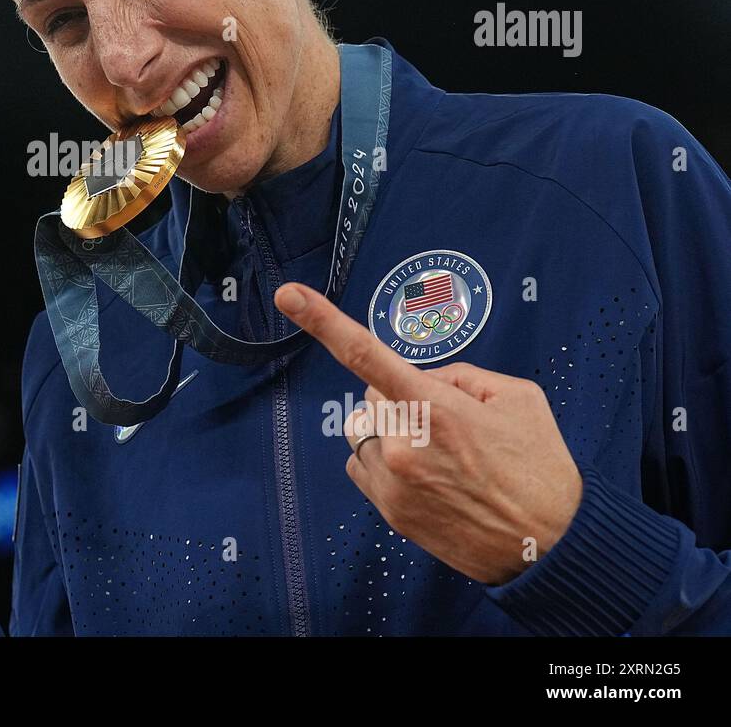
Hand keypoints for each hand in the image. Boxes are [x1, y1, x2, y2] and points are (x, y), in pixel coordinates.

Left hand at [274, 282, 581, 584]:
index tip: (290, 296)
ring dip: (395, 434)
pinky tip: (430, 478)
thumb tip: (421, 377)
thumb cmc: (540, 470)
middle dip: (402, 399)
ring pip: (369, 432)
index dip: (323, 321)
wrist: (552, 546)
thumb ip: (458, 374)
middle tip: (451, 426)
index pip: (366, 354)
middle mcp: (403, 443)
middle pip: (373, 396)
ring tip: (446, 459)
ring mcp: (392, 481)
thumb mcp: (516, 397)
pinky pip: (365, 466)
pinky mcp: (389, 511)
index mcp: (435, 407)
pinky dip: (388, 462)